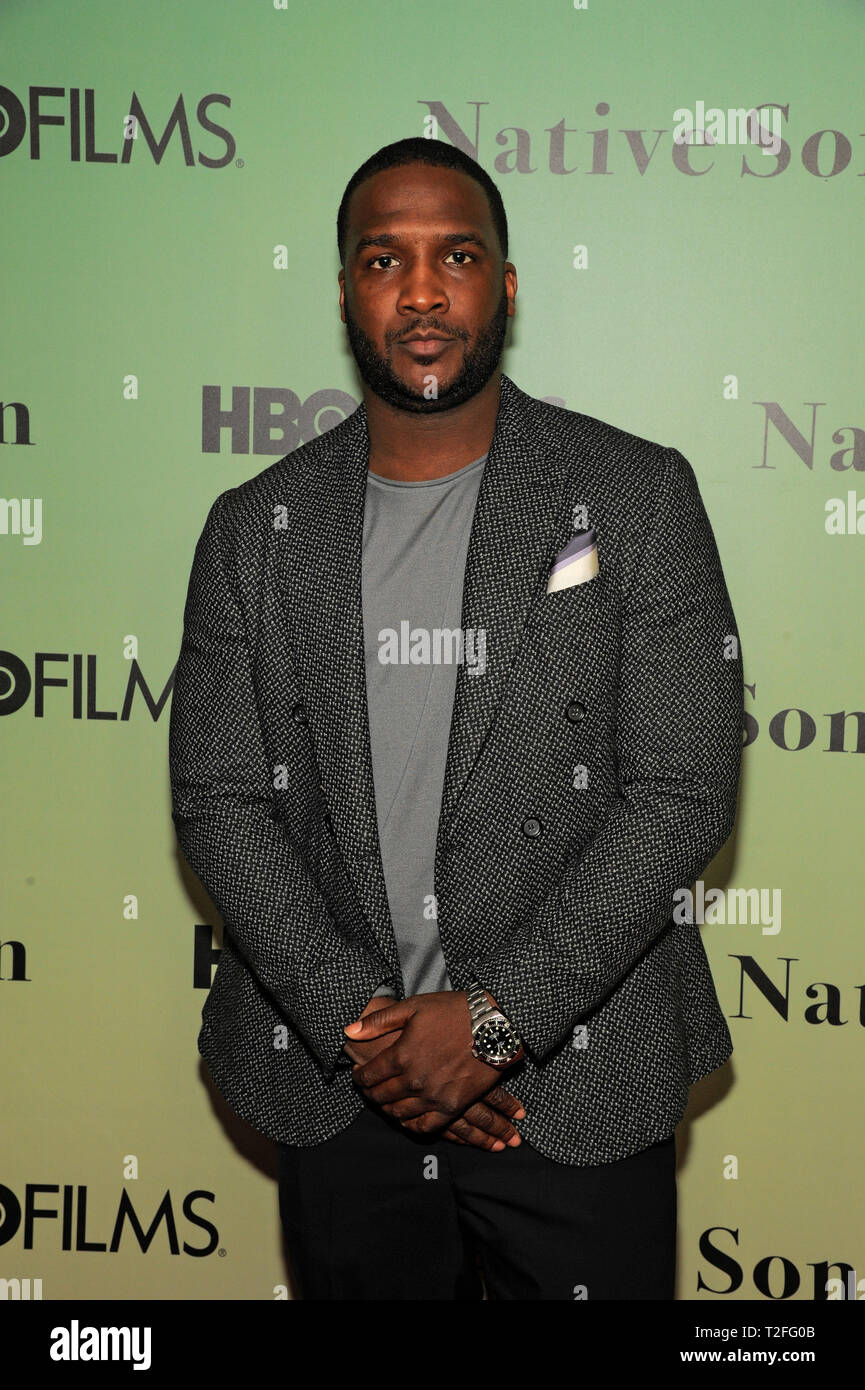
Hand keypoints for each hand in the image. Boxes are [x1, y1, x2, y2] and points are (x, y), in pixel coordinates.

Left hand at [344, 992, 522, 1136]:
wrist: (494, 1025)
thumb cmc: (453, 1011)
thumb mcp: (413, 1007)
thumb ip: (379, 1022)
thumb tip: (349, 1031)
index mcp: (401, 1055)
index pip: (369, 1076)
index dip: (360, 1077)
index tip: (358, 1076)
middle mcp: (414, 1080)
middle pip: (381, 1096)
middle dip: (370, 1094)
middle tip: (369, 1090)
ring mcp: (434, 1096)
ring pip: (400, 1113)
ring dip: (388, 1109)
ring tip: (386, 1102)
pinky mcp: (453, 1106)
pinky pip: (426, 1127)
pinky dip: (412, 1125)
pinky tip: (408, 1118)